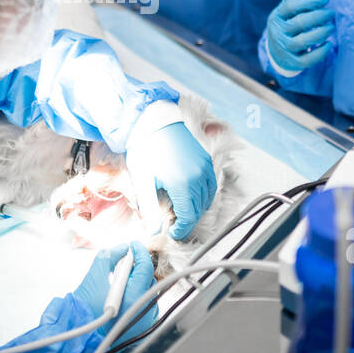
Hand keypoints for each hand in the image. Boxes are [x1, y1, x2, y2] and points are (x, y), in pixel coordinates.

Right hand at [70, 242, 156, 340]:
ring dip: (136, 282)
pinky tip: (122, 297)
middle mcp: (145, 310)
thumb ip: (108, 258)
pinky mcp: (143, 328)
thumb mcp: (93, 278)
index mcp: (134, 298)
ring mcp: (146, 321)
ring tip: (119, 282)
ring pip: (147, 292)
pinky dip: (136, 296)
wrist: (80, 341)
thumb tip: (122, 248)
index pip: (145, 267)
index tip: (133, 245)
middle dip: (137, 268)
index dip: (140, 252)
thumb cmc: (84, 312)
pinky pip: (145, 305)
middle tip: (123, 263)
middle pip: (148, 279)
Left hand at [126, 122, 215, 239]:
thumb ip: (149, 209)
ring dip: (197, 208)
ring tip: (182, 211)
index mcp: (182, 184)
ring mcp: (204, 167)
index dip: (182, 229)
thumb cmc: (145, 148)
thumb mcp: (143, 181)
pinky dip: (204, 195)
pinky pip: (210, 184)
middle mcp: (198, 176)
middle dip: (188, 220)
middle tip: (175, 224)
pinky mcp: (205, 159)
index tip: (173, 232)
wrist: (153, 120)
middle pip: (199, 209)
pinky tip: (192, 196)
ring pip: (207, 198)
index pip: (189, 217)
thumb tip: (152, 231)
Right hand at [266, 0, 334, 72]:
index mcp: (276, 17)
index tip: (326, 0)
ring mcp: (285, 49)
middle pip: (300, 23)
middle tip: (331, 13)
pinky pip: (308, 59)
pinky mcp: (293, 63)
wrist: (276, 54)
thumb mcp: (284, 13)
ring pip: (304, 41)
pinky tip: (329, 44)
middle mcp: (278, 33)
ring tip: (331, 27)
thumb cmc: (285, 27)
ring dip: (321, 33)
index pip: (291, 6)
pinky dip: (320, 52)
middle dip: (319, 16)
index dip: (309, 1)